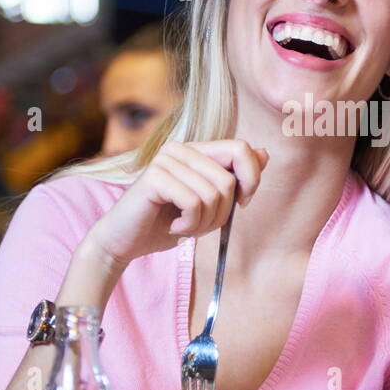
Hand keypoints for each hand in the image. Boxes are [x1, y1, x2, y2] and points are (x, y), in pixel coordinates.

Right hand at [82, 139, 268, 269]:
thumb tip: (264, 152)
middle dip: (222, 213)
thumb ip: (233, 178)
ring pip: (213, 194)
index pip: (241, 148)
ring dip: (204, 223)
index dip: (251, 178)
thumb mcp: (208, 203)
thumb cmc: (166, 223)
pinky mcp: (154, 177)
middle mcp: (180, 149)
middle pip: (228, 179)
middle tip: (200, 224)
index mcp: (195, 150)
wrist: (125, 242)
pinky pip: (194, 203)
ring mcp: (165, 160)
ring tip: (185, 226)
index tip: (242, 203)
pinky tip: (174, 227)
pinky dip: (189, 225)